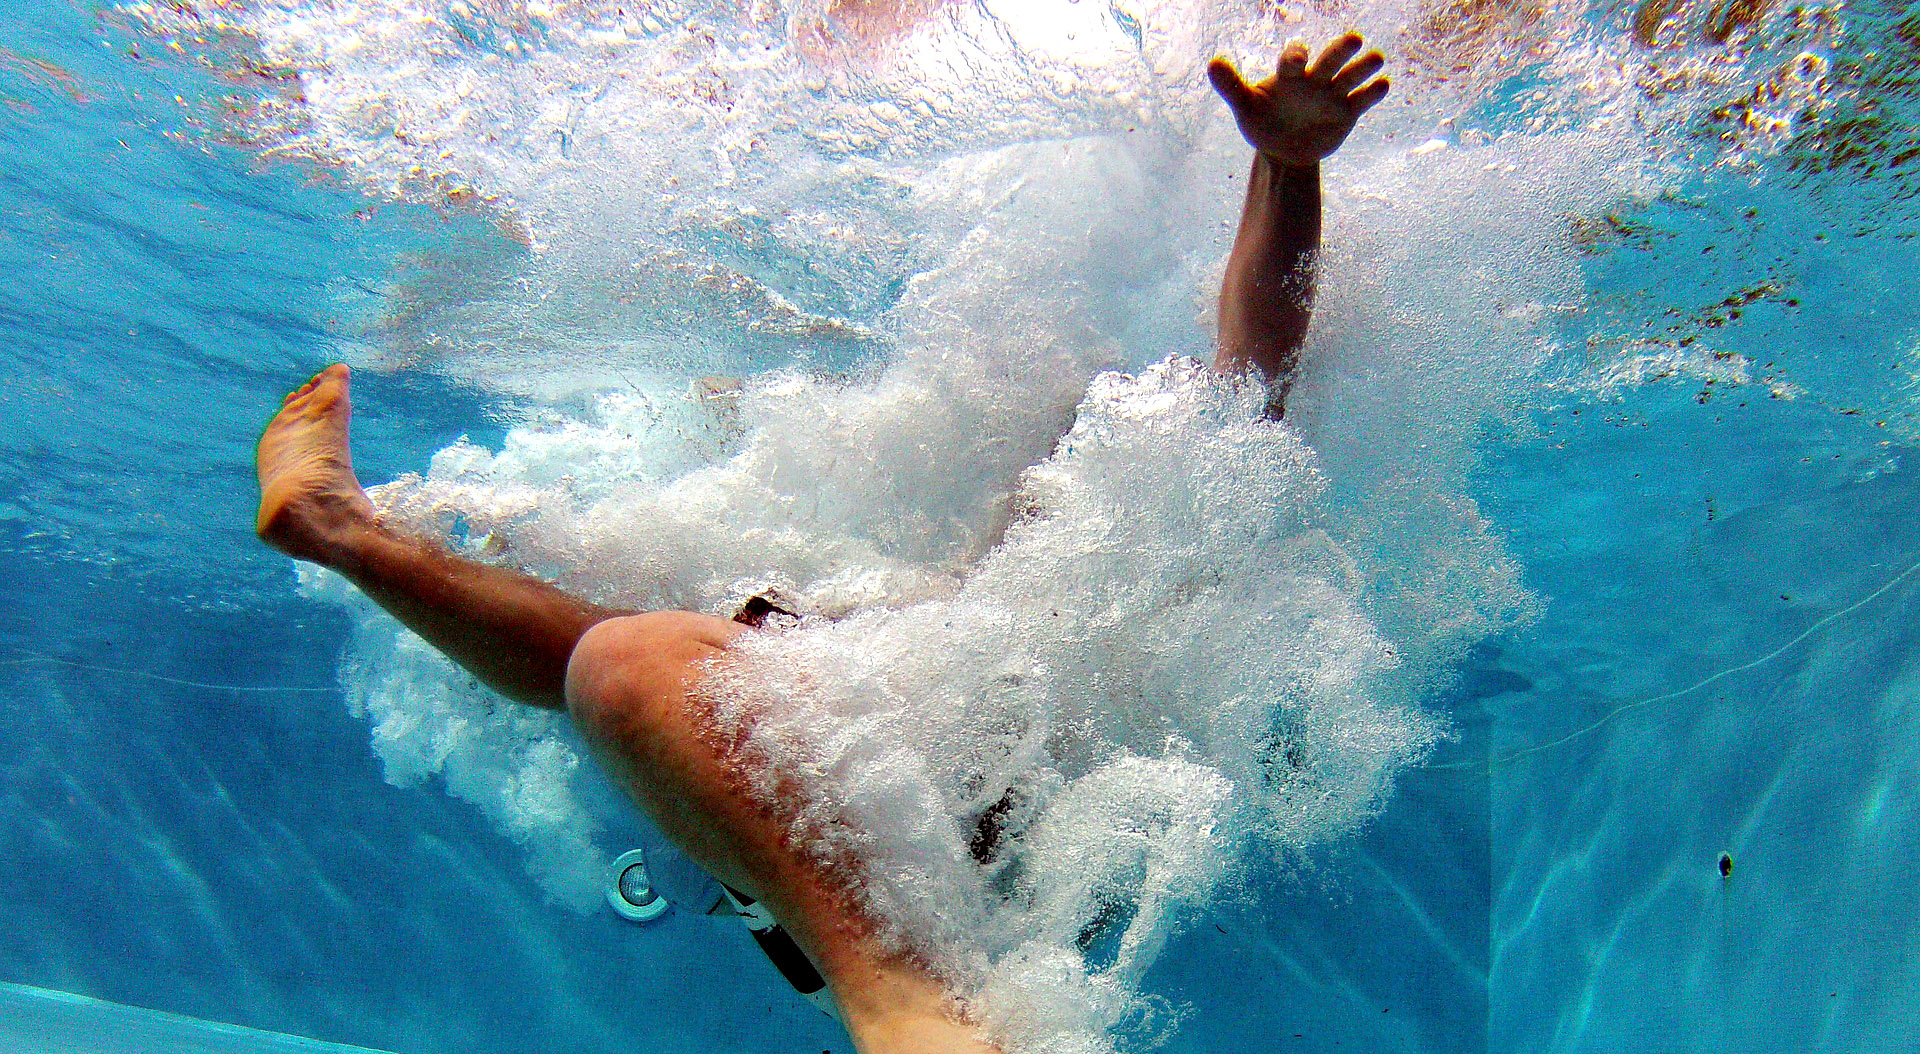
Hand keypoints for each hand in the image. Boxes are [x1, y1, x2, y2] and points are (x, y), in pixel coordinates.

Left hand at [1208, 33, 1389, 166]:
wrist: (1282, 150)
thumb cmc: (1263, 121)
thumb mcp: (1245, 106)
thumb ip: (1231, 85)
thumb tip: (1212, 62)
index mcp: (1290, 75)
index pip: (1294, 60)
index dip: (1296, 57)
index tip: (1298, 59)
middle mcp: (1315, 79)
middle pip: (1330, 60)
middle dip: (1341, 50)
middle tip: (1354, 39)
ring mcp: (1333, 95)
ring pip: (1352, 75)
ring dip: (1365, 67)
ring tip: (1376, 58)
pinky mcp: (1348, 112)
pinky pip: (1363, 100)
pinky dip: (1374, 92)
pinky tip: (1382, 85)